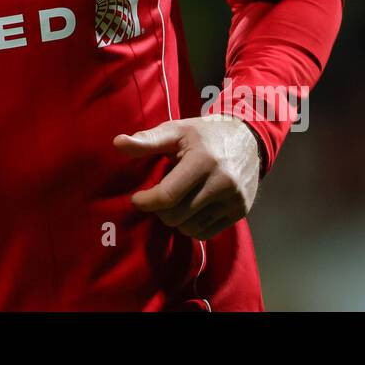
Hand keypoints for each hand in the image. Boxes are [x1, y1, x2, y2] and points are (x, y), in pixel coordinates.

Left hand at [113, 115, 260, 239]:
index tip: (137, 198)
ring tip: (178, 199)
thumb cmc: (203, 135)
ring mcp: (234, 200)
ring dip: (176, 219)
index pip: (168, 196)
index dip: (146, 201)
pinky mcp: (240, 212)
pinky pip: (206, 234)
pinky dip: (192, 225)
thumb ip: (146, 140)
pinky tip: (191, 207)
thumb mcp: (175, 130)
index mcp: (203, 161)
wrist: (248, 140)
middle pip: (176, 216)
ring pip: (190, 228)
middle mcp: (222, 183)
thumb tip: (117, 143)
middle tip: (159, 197)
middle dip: (160, 210)